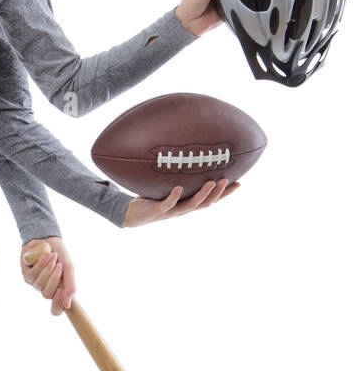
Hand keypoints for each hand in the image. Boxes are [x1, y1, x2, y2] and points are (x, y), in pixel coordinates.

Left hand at [20, 236, 75, 315]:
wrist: (48, 238)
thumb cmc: (59, 254)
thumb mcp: (69, 268)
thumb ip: (70, 286)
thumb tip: (68, 305)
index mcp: (57, 290)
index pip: (55, 309)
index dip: (57, 305)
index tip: (62, 292)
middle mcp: (45, 289)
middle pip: (47, 295)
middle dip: (54, 278)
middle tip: (59, 265)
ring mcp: (34, 282)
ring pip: (39, 284)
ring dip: (48, 268)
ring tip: (53, 256)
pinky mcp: (25, 274)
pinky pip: (33, 274)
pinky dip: (41, 263)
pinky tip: (45, 254)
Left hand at [122, 178, 240, 225]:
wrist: (132, 214)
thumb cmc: (151, 198)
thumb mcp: (167, 185)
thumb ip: (178, 175)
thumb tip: (185, 155)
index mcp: (187, 203)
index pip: (211, 199)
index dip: (226, 193)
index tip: (239, 183)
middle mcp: (183, 209)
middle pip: (206, 203)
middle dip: (219, 192)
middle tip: (228, 180)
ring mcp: (172, 211)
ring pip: (191, 205)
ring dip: (203, 194)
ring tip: (212, 182)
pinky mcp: (158, 211)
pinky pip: (168, 203)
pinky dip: (174, 196)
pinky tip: (178, 187)